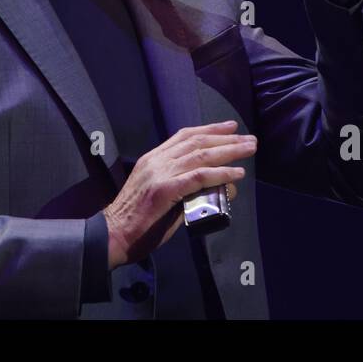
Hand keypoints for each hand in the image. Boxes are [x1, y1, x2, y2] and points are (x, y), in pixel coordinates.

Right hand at [103, 120, 252, 268]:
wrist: (113, 234)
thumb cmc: (136, 221)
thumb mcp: (157, 194)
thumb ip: (180, 187)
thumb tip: (211, 187)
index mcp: (152, 159)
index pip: (184, 136)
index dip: (209, 129)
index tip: (230, 128)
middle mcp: (156, 160)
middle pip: (197, 142)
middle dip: (226, 138)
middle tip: (249, 139)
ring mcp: (160, 174)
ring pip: (201, 156)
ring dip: (230, 152)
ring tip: (249, 150)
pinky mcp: (165, 190)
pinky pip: (199, 177)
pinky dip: (221, 174)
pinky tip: (237, 174)